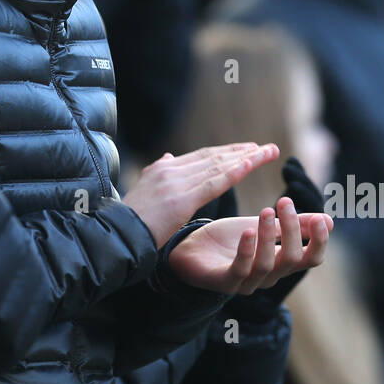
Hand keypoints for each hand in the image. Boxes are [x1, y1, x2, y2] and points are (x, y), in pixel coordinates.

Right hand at [123, 143, 279, 246]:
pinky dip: (235, 171)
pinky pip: (214, 182)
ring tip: (269, 153)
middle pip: (214, 156)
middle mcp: (170, 168)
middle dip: (243, 151)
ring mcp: (175, 181)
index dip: (227, 152)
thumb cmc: (129, 221)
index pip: (202, 155)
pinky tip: (251, 164)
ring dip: (247, 158)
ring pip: (219, 165)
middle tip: (267, 148)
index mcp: (162, 168)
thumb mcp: (143, 190)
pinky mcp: (181, 198)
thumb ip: (159, 172)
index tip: (248, 149)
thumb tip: (168, 156)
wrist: (115, 235)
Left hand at [168, 198, 332, 294]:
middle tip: (283, 202)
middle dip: (293, 230)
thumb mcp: (265, 226)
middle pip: (292, 260)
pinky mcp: (223, 281)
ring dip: (269, 236)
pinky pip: (240, 270)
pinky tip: (248, 231)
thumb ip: (294, 225)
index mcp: (280, 262)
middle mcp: (268, 276)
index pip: (310, 259)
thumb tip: (329, 220)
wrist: (189, 248)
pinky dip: (247, 250)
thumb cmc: (228, 239)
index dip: (320, 242)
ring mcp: (246, 282)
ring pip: (267, 264)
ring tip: (266, 211)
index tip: (321, 219)